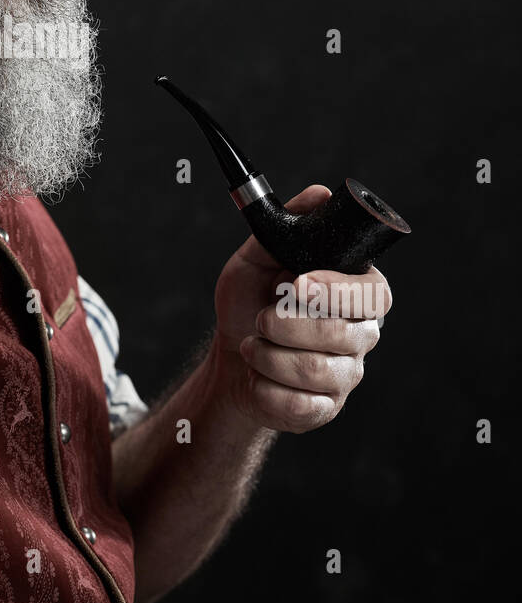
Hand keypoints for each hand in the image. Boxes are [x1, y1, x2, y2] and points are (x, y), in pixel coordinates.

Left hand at [210, 184, 390, 432]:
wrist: (230, 357)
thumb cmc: (251, 301)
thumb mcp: (258, 258)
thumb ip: (287, 226)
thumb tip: (319, 194)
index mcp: (354, 293)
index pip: (372, 292)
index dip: (337, 290)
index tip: (298, 284)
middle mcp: (361, 333)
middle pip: (343, 334)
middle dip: (290, 325)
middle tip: (261, 318)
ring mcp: (347, 374)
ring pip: (319, 371)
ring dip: (271, 356)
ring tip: (251, 345)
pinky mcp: (326, 408)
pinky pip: (302, 406)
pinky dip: (266, 388)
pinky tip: (257, 376)